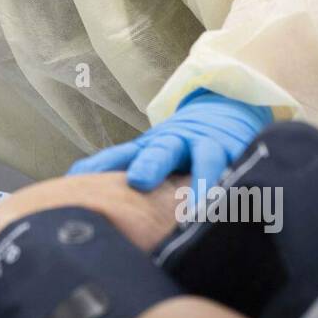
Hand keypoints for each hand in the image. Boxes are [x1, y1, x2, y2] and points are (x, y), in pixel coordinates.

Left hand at [68, 89, 271, 195]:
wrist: (227, 109)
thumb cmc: (179, 143)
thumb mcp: (146, 150)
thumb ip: (112, 165)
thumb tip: (70, 180)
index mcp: (152, 145)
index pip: (121, 155)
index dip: (101, 165)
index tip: (80, 178)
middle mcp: (180, 142)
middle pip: (162, 150)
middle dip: (150, 164)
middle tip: (138, 180)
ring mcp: (213, 146)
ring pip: (208, 160)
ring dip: (203, 182)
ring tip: (199, 208)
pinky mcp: (243, 154)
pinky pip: (246, 171)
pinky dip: (245, 188)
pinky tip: (246, 207)